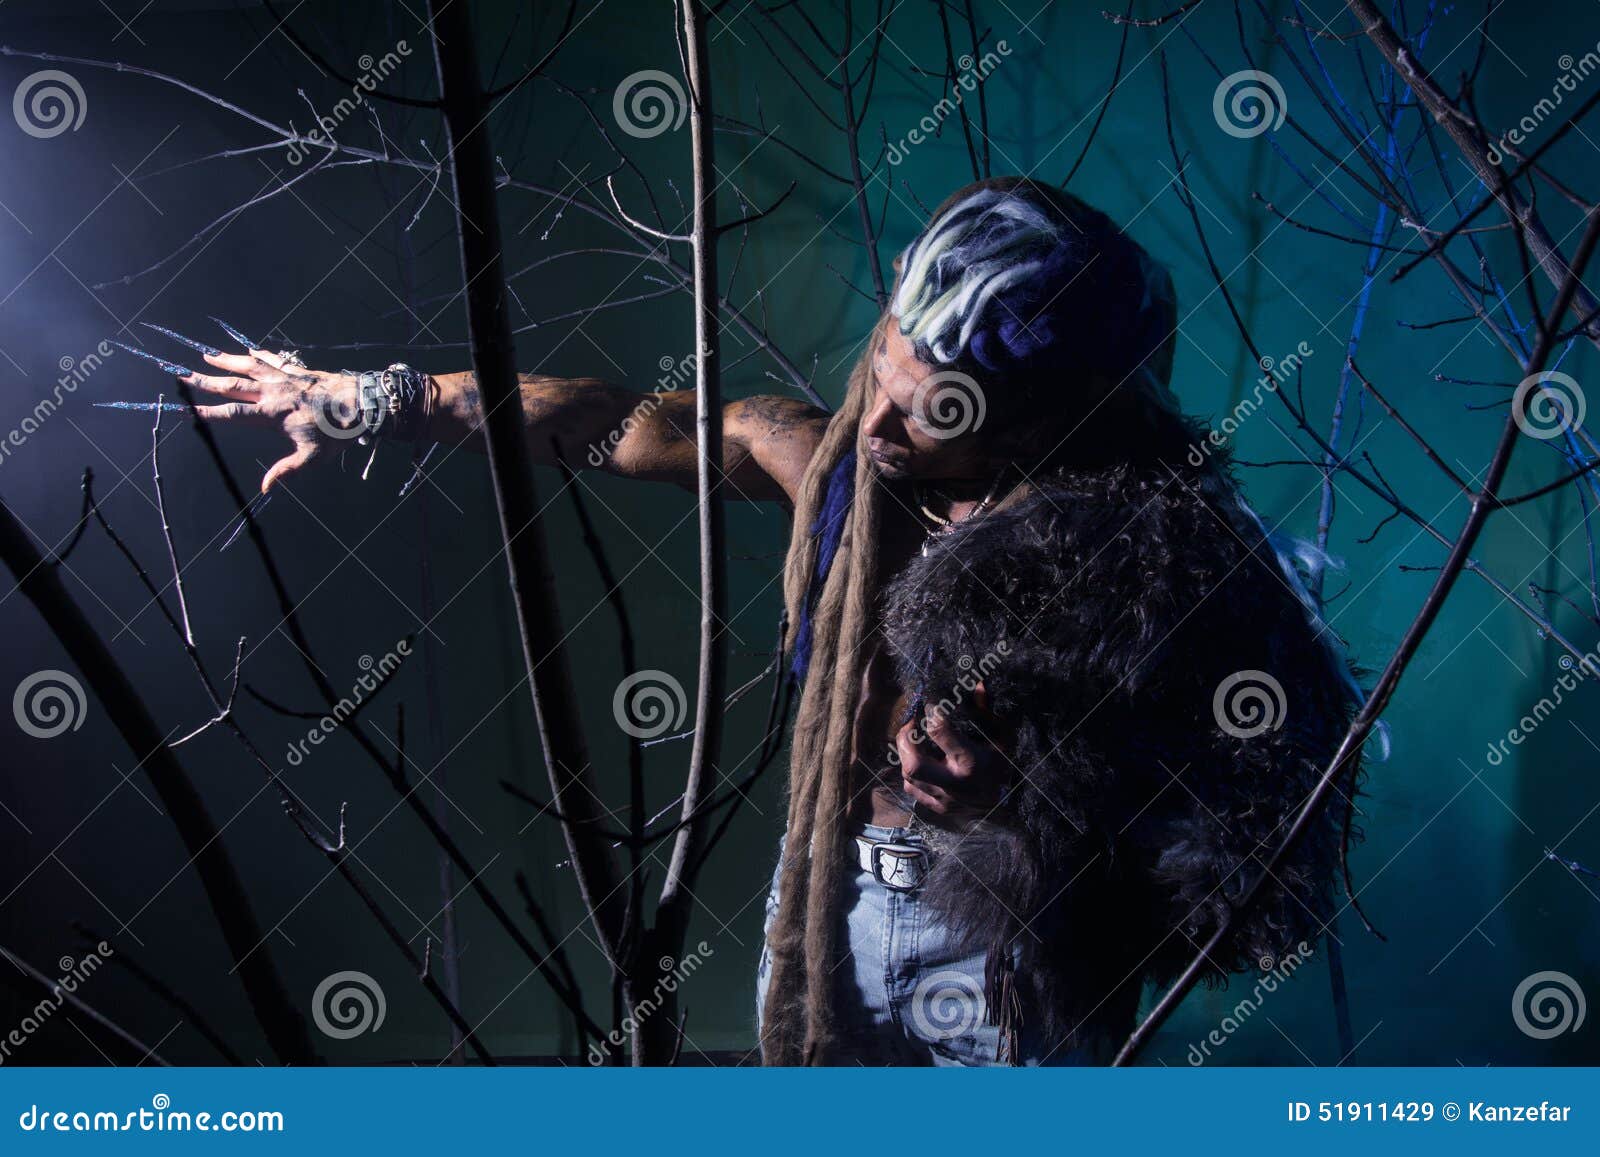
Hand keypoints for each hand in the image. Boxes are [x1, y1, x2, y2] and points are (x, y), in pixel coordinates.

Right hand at [181, 349, 363, 494]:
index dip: (207, 411)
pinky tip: (250, 349)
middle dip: (206, 381)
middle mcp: (273, 392)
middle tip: (182, 375)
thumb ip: (287, 471)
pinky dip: (259, 354)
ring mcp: (285, 378)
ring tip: (207, 356)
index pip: (232, 413)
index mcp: (272, 414)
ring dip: (227, 361)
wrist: (362, 402)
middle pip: (233, 385)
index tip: (186, 409)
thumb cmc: (339, 432)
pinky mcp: (298, 370)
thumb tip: (264, 488)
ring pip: (249, 366)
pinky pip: (273, 359)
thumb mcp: (313, 457)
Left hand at [893, 682, 1010, 825]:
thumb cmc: (1002, 765)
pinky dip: (910, 771)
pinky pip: (911, 788)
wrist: (1003, 806)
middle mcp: (953, 783)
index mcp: (971, 762)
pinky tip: (919, 760)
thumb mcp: (1002, 737)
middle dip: (906, 738)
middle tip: (910, 722)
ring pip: (908, 775)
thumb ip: (987, 712)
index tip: (929, 703)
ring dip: (906, 753)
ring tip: (913, 738)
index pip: (939, 732)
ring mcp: (943, 799)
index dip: (930, 712)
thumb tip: (978, 685)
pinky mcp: (936, 808)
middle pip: (913, 764)